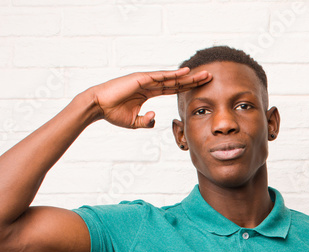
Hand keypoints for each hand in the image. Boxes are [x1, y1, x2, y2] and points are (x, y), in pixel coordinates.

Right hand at [85, 67, 211, 129]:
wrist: (98, 107)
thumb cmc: (113, 113)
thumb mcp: (134, 122)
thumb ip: (146, 121)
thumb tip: (154, 118)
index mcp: (149, 92)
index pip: (173, 89)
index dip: (187, 87)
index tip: (200, 86)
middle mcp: (149, 84)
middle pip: (176, 81)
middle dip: (193, 80)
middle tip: (209, 76)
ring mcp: (145, 80)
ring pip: (171, 78)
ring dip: (188, 76)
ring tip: (203, 74)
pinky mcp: (140, 79)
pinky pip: (159, 77)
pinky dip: (172, 75)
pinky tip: (184, 73)